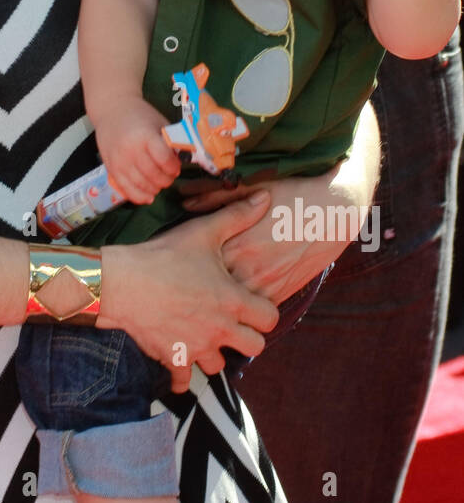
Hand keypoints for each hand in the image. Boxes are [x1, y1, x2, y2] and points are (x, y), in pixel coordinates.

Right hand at [94, 97, 180, 203]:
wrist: (112, 110)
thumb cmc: (139, 115)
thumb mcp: (159, 123)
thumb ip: (170, 142)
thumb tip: (182, 161)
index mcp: (144, 136)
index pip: (164, 160)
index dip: (173, 167)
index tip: (176, 166)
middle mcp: (130, 150)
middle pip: (154, 176)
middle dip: (167, 179)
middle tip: (169, 175)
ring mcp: (119, 162)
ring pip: (141, 186)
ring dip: (155, 188)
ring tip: (159, 182)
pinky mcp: (111, 170)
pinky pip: (127, 190)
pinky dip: (140, 196)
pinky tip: (149, 195)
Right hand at [98, 190, 278, 392]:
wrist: (122, 282)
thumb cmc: (164, 256)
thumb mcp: (203, 232)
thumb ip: (238, 216)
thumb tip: (265, 198)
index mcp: (232, 301)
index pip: (270, 320)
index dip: (264, 313)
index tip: (250, 305)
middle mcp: (220, 329)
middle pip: (254, 348)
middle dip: (246, 338)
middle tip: (231, 325)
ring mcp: (196, 347)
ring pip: (220, 366)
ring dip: (214, 354)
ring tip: (203, 336)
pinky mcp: (173, 358)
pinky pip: (184, 381)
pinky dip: (182, 375)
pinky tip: (178, 358)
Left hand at [185, 101, 380, 306]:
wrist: (333, 212)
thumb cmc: (290, 195)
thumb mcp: (251, 190)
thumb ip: (215, 198)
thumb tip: (185, 203)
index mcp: (234, 243)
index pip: (196, 264)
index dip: (181, 267)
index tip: (169, 267)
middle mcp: (247, 270)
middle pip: (208, 292)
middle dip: (192, 292)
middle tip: (176, 292)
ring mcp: (264, 286)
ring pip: (230, 309)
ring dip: (214, 306)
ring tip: (197, 305)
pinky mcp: (280, 294)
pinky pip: (252, 312)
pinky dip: (239, 310)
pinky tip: (229, 306)